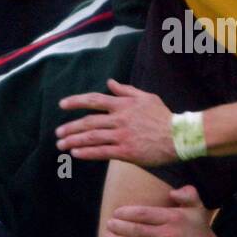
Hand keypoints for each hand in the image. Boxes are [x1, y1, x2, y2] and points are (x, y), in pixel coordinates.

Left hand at [56, 78, 176, 164]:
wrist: (179, 136)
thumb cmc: (163, 117)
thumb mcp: (146, 97)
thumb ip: (126, 90)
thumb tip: (109, 82)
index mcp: (123, 105)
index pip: (94, 100)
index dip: (76, 102)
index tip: (62, 105)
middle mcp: (120, 119)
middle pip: (89, 122)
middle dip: (70, 127)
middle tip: (58, 133)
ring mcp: (122, 136)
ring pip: (92, 137)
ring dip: (73, 140)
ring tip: (61, 145)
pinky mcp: (126, 152)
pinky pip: (101, 152)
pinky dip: (87, 152)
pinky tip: (76, 153)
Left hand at [105, 185, 226, 236]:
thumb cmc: (200, 233)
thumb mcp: (198, 210)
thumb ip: (188, 194)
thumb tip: (173, 192)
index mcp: (174, 218)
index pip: (143, 213)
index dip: (126, 213)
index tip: (116, 213)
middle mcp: (169, 235)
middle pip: (136, 229)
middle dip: (118, 227)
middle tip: (109, 224)